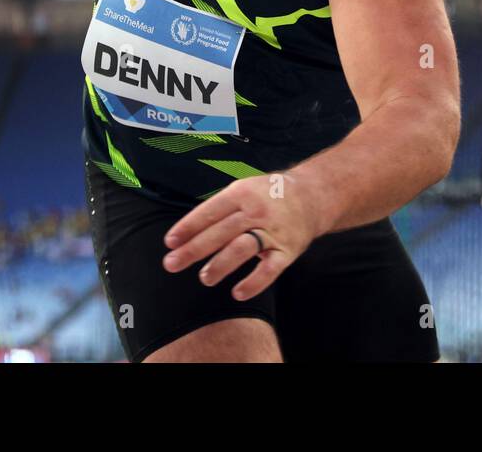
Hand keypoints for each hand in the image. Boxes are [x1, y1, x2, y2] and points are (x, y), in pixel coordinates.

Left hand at [162, 172, 324, 300]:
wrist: (312, 196)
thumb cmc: (268, 194)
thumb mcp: (244, 189)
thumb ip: (219, 208)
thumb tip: (186, 231)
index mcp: (242, 193)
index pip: (210, 211)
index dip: (188, 227)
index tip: (169, 243)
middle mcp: (257, 210)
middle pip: (221, 231)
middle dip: (194, 249)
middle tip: (172, 264)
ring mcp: (273, 231)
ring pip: (243, 248)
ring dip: (221, 264)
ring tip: (204, 278)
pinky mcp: (287, 250)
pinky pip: (270, 269)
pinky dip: (254, 282)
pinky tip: (237, 293)